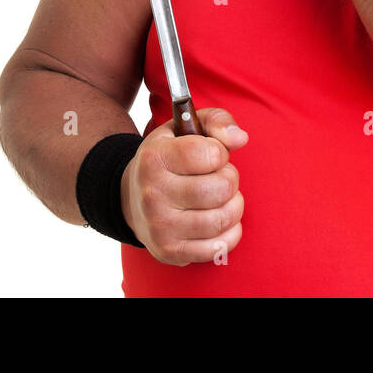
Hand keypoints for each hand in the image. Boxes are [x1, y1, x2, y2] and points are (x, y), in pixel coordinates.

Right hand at [119, 107, 247, 265]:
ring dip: (233, 205)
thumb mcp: (185, 127)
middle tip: (218, 177)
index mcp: (154, 158)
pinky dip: (230, 233)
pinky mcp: (169, 252)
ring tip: (221, 198)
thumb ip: (217, 120)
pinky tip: (219, 220)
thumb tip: (240, 138)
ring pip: (223, 219)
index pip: (212, 153)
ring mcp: (160, 227)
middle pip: (222, 188)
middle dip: (230, 179)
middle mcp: (152, 194)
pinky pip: (219, 247)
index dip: (221, 152)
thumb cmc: (169, 158)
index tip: (210, 155)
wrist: (132, 198)